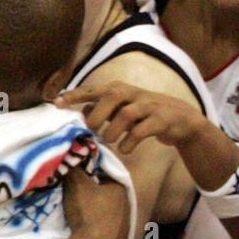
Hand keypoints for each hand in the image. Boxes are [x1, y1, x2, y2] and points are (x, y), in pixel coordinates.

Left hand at [57, 80, 208, 154]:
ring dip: (113, 130)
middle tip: (90, 130)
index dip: (75, 95)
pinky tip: (124, 149)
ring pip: (127, 113)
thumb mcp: (122, 108)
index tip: (57, 104)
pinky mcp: (162, 120)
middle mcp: (134, 94)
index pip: (94, 89)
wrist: (181, 119)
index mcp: (121, 89)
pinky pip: (144, 129)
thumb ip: (102, 110)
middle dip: (97, 114)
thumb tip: (77, 114)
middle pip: (112, 95)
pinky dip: (131, 140)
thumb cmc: (145, 114)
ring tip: (108, 141)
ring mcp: (149, 106)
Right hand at [61, 167, 126, 235]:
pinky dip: (96, 229)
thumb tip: (71, 155)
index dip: (88, 174)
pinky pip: (106, 230)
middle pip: (105, 194)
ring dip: (94, 212)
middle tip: (74, 197)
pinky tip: (85, 231)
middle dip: (91, 194)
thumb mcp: (76, 183)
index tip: (75, 178)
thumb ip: (74, 167)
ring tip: (77, 215)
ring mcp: (125, 226)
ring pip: (106, 213)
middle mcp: (127, 205)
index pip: (103, 174)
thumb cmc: (88, 212)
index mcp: (121, 188)